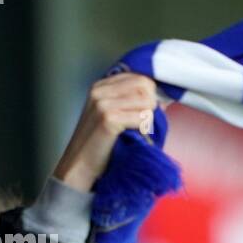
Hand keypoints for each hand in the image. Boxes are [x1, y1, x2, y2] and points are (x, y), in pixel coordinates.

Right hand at [52, 73, 159, 192]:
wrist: (80, 165)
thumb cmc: (100, 144)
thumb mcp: (114, 116)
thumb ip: (133, 103)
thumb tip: (162, 99)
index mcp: (101, 86)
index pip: (139, 77)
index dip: (151, 93)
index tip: (149, 110)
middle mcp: (100, 91)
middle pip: (145, 85)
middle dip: (152, 103)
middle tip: (145, 121)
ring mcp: (102, 103)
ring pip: (146, 101)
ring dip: (148, 117)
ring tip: (137, 130)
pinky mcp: (107, 119)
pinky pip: (141, 117)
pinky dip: (143, 128)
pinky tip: (134, 135)